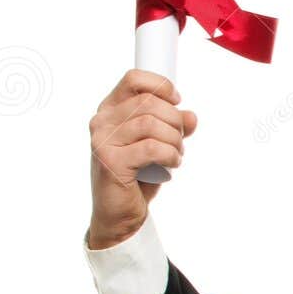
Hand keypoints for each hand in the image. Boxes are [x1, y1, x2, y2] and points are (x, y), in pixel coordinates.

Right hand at [87, 69, 197, 248]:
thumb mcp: (160, 146)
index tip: (177, 101)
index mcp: (110, 110)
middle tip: (179, 140)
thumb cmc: (137, 177)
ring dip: (174, 140)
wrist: (120, 214)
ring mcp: (102, 141)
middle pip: (149, 102)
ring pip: (152, 124)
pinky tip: (170, 164)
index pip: (134, 79)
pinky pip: (152, 148)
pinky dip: (170, 155)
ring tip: (175, 155)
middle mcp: (101, 122)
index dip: (161, 86)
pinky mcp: (110, 161)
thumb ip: (174, 127)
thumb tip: (190, 116)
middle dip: (175, 120)